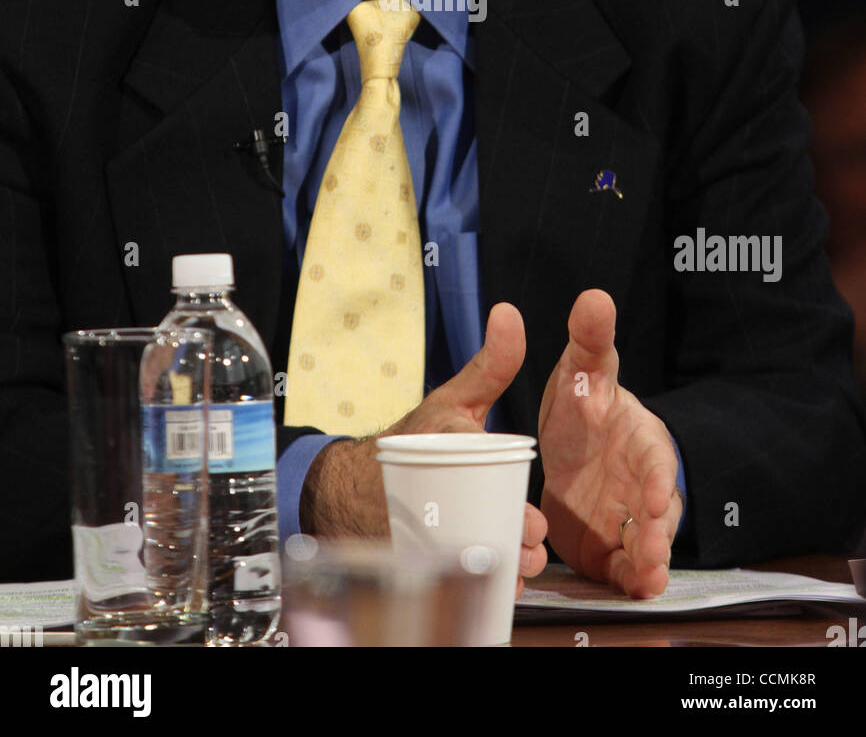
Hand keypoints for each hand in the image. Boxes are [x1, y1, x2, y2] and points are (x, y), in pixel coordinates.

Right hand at [301, 303, 547, 594]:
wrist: (352, 487)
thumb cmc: (413, 439)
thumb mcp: (454, 398)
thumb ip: (491, 364)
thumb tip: (510, 314)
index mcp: (438, 439)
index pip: (473, 462)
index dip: (509, 501)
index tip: (533, 520)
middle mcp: (424, 483)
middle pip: (474, 519)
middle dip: (511, 538)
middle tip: (532, 540)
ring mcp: (415, 524)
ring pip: (464, 552)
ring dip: (496, 565)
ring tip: (520, 563)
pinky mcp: (408, 555)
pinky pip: (445, 575)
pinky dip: (472, 586)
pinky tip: (496, 583)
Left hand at [538, 288, 682, 597]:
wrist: (568, 444)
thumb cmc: (585, 402)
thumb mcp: (582, 369)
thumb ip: (589, 338)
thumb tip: (593, 296)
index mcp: (639, 437)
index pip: (657, 457)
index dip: (658, 477)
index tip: (655, 495)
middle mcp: (641, 480)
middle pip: (659, 509)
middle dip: (658, 532)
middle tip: (654, 552)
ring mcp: (629, 514)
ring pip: (648, 542)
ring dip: (650, 561)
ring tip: (649, 580)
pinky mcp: (612, 544)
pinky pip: (626, 565)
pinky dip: (631, 578)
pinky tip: (634, 588)